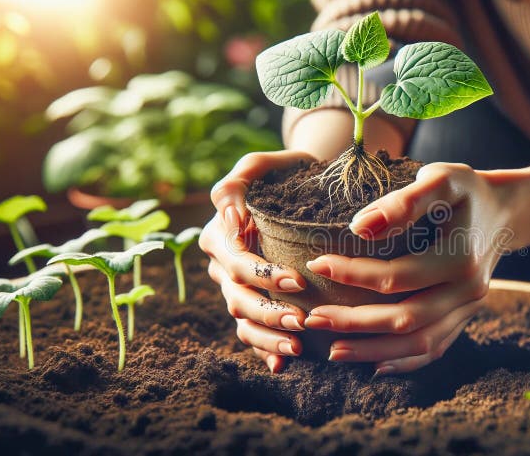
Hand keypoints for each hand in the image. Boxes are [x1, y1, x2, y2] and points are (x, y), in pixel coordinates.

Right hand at [199, 150, 316, 372]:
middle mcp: (224, 264)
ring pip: (242, 320)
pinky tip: (282, 365)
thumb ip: (242, 176)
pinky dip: (264, 350)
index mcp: (222, 234)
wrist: (306, 187)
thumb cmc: (289, 173)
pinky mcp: (253, 301)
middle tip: (302, 321)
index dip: (263, 276)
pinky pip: (251, 331)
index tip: (296, 281)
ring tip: (295, 348)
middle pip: (239, 298)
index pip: (237, 262)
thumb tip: (230, 215)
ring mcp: (236, 287)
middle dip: (268, 314)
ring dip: (266, 337)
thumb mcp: (266, 164)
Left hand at [303, 162, 515, 374]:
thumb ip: (404, 203)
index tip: (317, 264)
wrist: (504, 211)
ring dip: (374, 351)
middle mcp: (469, 291)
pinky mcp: (466, 317)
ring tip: (333, 350)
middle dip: (355, 322)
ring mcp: (470, 309)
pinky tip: (374, 366)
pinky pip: (436, 348)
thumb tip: (359, 228)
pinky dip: (405, 361)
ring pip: (420, 342)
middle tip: (312, 319)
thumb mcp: (441, 178)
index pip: (397, 276)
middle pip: (406, 318)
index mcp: (460, 258)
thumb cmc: (465, 190)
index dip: (353, 274)